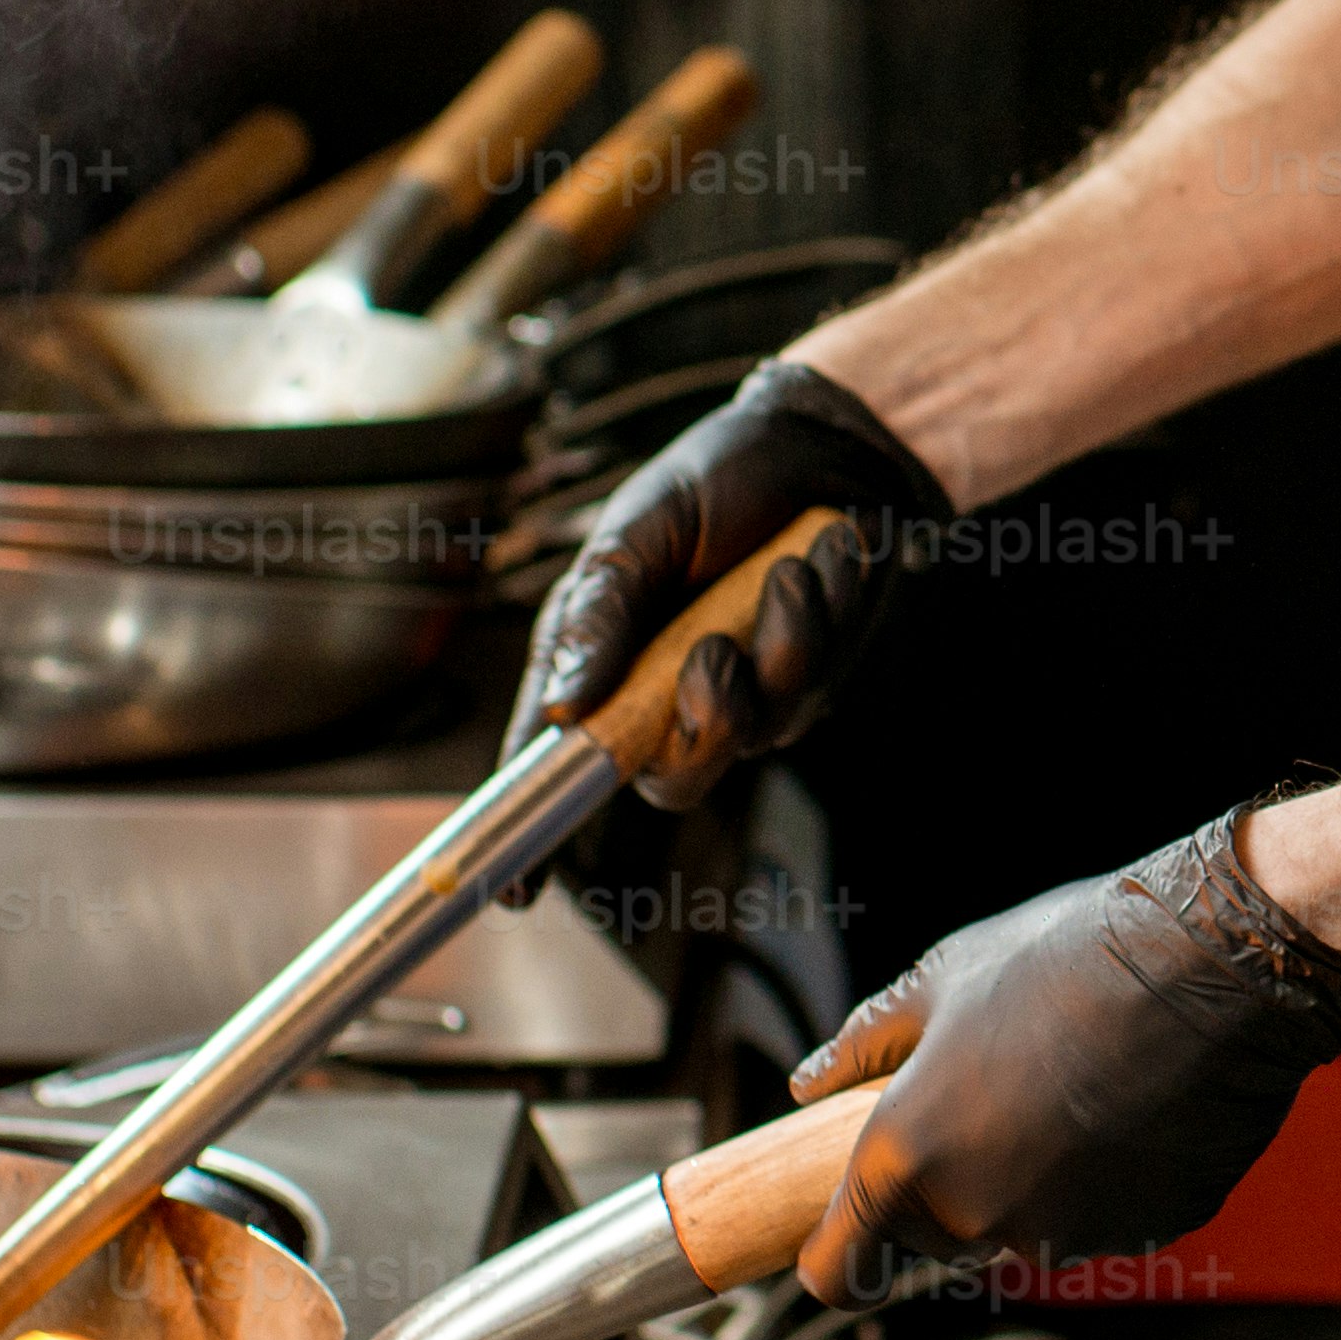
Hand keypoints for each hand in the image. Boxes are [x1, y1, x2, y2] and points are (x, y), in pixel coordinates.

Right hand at [513, 355, 947, 811]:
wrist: (823, 448)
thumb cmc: (714, 484)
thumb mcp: (637, 530)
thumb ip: (601, 611)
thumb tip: (565, 704)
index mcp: (600, 663)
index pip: (557, 766)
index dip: (533, 835)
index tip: (518, 891)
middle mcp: (664, 698)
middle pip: (671, 781)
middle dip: (702, 723)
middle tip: (714, 651)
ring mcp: (742, 700)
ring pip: (751, 733)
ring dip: (775, 645)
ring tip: (787, 567)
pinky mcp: (807, 685)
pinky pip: (809, 686)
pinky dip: (818, 615)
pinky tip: (821, 559)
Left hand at [792, 811, 1340, 1292]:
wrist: (1210, 966)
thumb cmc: (1063, 957)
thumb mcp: (943, 978)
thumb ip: (865, 1045)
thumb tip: (812, 1081)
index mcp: (904, 1157)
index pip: (838, 1272)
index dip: (835, 1258)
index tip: (846, 1239)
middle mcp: (978, 1215)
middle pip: (938, 1243)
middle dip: (950, 1191)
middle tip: (992, 1101)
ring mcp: (1068, 1232)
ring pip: (1029, 1229)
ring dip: (1038, 1182)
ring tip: (1077, 1084)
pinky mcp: (1148, 1232)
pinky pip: (1110, 1218)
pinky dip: (1114, 1180)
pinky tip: (1137, 1104)